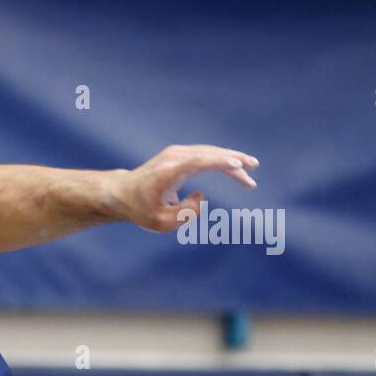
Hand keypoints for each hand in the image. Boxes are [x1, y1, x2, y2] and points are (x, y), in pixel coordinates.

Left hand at [107, 144, 258, 232]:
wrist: (121, 193)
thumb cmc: (140, 210)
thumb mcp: (160, 222)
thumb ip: (185, 214)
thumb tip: (201, 196)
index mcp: (168, 172)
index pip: (198, 161)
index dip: (219, 162)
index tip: (238, 166)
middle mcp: (173, 158)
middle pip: (209, 154)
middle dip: (233, 160)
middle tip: (253, 168)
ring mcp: (176, 153)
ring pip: (210, 153)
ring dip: (230, 160)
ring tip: (250, 170)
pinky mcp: (179, 155)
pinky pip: (205, 155)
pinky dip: (221, 160)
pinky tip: (235, 167)